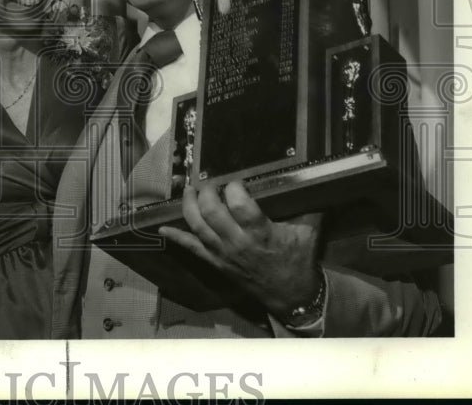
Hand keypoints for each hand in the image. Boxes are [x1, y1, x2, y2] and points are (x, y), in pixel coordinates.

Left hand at [158, 182, 322, 318]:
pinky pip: (190, 248)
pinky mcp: (214, 261)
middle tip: (210, 183)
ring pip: (196, 226)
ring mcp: (222, 252)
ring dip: (189, 205)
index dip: (234, 187)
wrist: (291, 293)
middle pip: (211, 212)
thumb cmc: (299, 258)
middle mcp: (237, 242)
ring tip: (190, 190)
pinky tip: (162, 228)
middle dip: (207, 192)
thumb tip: (308, 177)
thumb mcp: (309, 228)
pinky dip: (175, 237)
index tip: (236, 180)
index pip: (239, 204)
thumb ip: (305, 202)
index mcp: (260, 233)